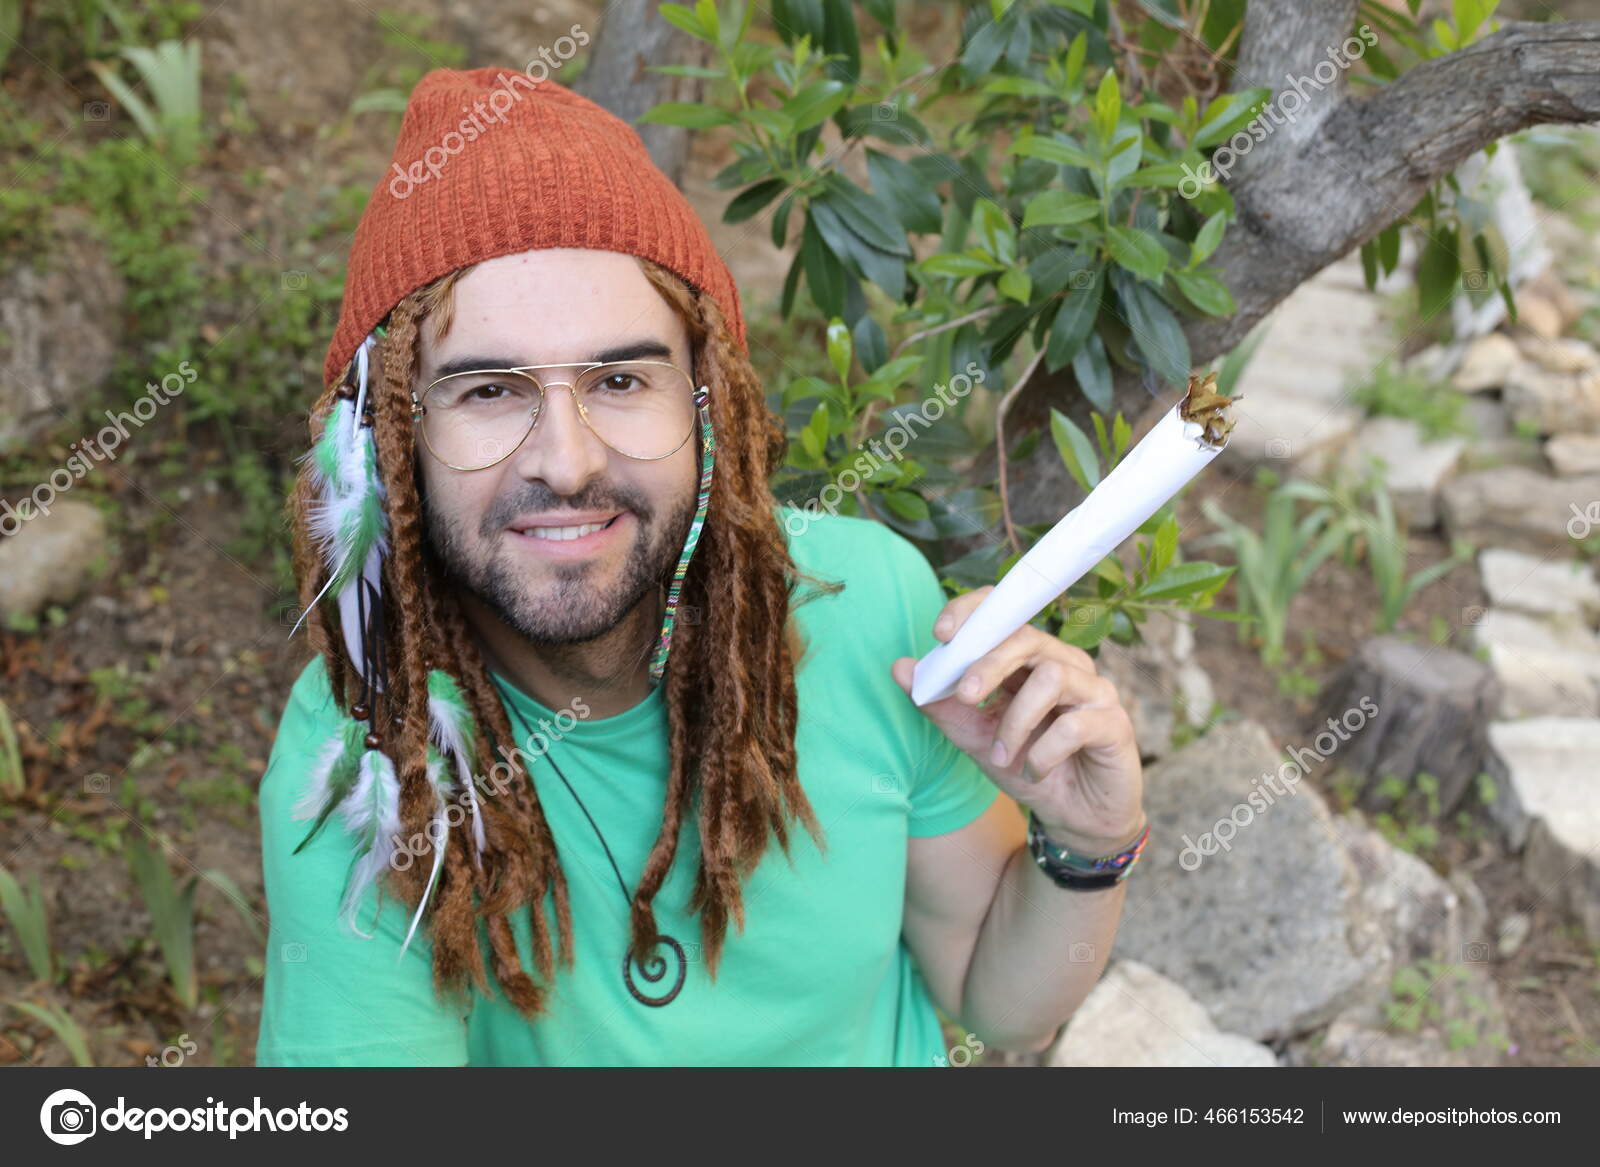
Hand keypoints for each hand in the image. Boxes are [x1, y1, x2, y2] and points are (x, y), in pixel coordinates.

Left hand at [891, 585, 1145, 856]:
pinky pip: (1075, 725)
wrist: (1073, 820)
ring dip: (1016, 721)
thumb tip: (900, 668)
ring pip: (1053, 677)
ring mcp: (1095, 691)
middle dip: (990, 664)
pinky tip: (1032, 773)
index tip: (940, 633)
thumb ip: (942, 706)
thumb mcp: (975, 739)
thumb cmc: (1026, 768)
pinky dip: (1043, 752)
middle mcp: (1065, 665)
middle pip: (1028, 639)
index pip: (1004, 616)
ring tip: (1001, 755)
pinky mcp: (1115, 724)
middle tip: (965, 696)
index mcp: (1029, 660)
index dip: (973, 613)